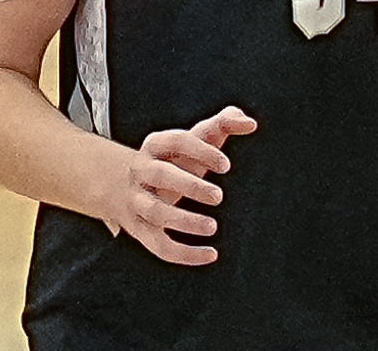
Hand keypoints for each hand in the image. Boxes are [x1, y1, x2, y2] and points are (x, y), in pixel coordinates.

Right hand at [105, 105, 255, 264]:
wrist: (127, 183)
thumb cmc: (178, 157)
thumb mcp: (197, 136)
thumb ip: (224, 122)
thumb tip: (250, 123)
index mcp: (156, 145)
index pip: (176, 142)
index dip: (201, 151)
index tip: (226, 165)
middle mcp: (142, 172)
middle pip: (161, 175)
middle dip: (189, 185)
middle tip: (219, 196)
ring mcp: (137, 202)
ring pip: (155, 212)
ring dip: (183, 221)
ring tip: (213, 226)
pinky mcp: (141, 230)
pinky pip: (158, 245)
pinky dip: (183, 254)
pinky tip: (211, 254)